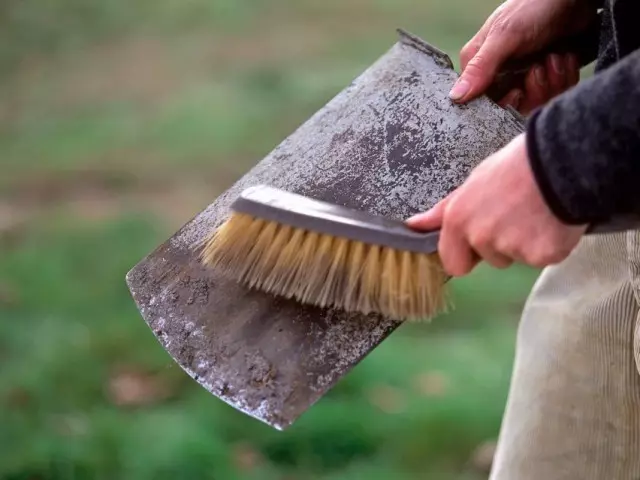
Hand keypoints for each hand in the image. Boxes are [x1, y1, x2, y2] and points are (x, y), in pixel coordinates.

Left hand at [406, 134, 587, 275]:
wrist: (561, 159)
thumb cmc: (516, 166)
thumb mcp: (473, 182)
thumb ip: (444, 210)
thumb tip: (413, 224)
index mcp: (459, 221)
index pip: (452, 263)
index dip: (467, 254)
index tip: (480, 241)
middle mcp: (481, 238)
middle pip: (489, 259)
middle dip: (500, 247)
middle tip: (516, 217)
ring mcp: (512, 249)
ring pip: (517, 258)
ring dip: (526, 243)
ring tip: (536, 212)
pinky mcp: (543, 255)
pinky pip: (543, 259)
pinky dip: (550, 244)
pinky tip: (553, 220)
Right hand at [450, 0, 596, 113]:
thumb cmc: (533, 8)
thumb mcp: (504, 37)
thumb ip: (480, 68)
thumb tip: (454, 97)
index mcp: (479, 66)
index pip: (485, 104)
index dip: (504, 102)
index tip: (518, 90)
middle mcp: (500, 75)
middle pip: (515, 106)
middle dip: (535, 89)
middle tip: (540, 66)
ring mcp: (524, 77)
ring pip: (538, 101)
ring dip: (554, 79)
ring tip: (555, 55)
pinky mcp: (547, 77)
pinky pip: (556, 93)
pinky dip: (565, 75)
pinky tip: (565, 56)